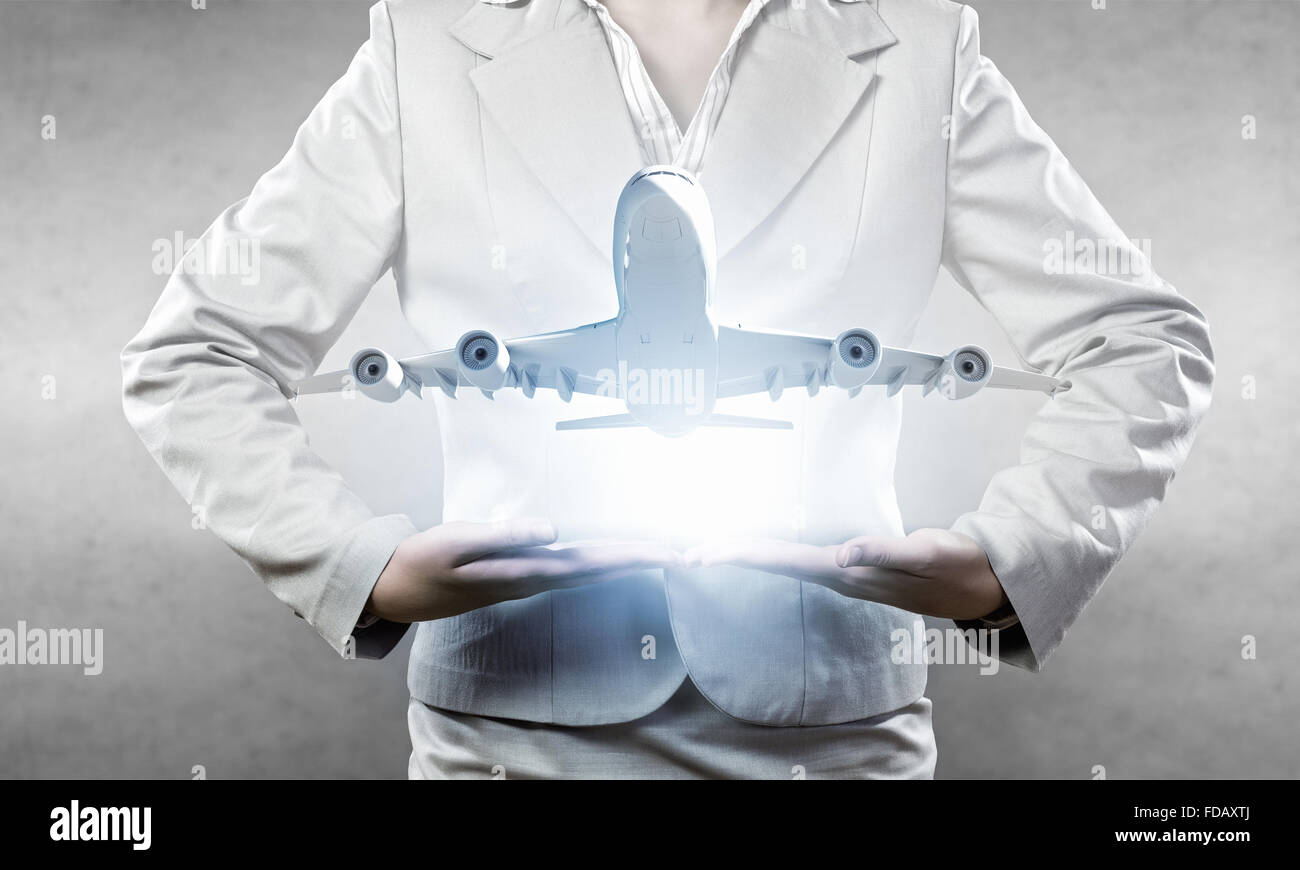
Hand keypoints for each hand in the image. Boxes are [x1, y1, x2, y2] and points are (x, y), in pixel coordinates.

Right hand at [367, 519, 681, 622]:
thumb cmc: (424, 561)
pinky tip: (612, 560)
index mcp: (528, 571)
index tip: (671, 553)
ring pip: (590, 571)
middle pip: (601, 569)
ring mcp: (529, 579)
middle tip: (688, 554)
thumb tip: (555, 531)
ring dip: (626, 563)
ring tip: (662, 555)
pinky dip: (600, 563)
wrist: (399, 590)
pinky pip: (573, 569)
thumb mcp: (458, 544)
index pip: (594, 563)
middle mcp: (536, 579)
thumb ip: (506, 537)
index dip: (634, 557)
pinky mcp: (521, 575)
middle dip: (644, 560)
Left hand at [683, 528, 1007, 620]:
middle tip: (687, 553)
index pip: (785, 562)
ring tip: (709, 551)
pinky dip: (773, 555)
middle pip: (775, 565)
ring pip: (785, 565)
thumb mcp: (927, 554)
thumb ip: (886, 553)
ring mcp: (845, 575)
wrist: (981, 586)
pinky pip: (801, 561)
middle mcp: (840, 576)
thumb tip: (844, 553)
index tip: (704, 554)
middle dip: (731, 556)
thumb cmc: (955, 566)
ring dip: (747, 556)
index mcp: (850, 572)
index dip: (743, 555)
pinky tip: (758, 553)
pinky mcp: (852, 569)